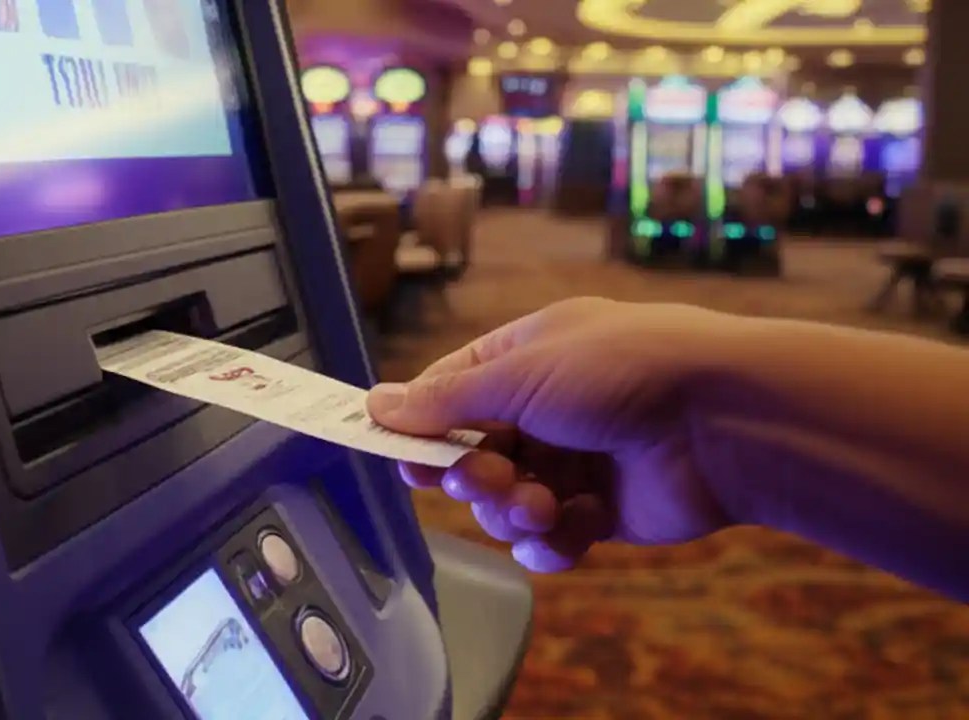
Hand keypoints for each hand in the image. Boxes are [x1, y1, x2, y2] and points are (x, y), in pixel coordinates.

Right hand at [366, 298, 738, 571]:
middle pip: (471, 455)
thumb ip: (446, 399)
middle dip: (472, 475)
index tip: (394, 455)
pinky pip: (551, 541)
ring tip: (542, 507)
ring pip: (506, 504)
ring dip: (513, 511)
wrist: (728, 421)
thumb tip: (375, 403)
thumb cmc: (623, 372)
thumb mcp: (523, 373)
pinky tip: (569, 533)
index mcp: (526, 357)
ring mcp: (575, 462)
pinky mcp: (603, 513)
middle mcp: (546, 408)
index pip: (450, 391)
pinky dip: (552, 544)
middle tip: (487, 479)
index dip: (419, 425)